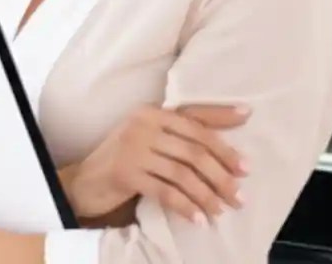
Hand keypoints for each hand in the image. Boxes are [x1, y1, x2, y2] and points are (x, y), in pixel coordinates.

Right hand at [64, 104, 249, 223]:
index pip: (196, 121)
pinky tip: (199, 219)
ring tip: (221, 210)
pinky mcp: (125, 174)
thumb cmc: (124, 160)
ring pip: (183, 173)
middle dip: (221, 176)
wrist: (84, 181)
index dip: (224, 140)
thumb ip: (181, 134)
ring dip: (207, 195)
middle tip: (239, 196)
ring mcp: (132, 149)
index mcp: (152, 111)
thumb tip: (235, 127)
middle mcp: (142, 125)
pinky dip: (186, 207)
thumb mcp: (150, 139)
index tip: (247, 163)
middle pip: (194, 150)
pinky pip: (165, 192)